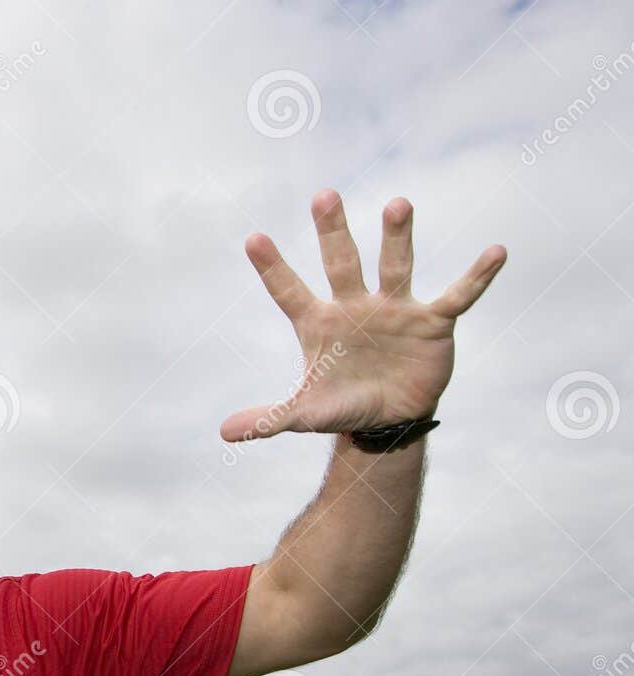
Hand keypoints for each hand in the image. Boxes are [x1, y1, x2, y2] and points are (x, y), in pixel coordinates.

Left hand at [220, 189, 506, 441]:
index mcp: (320, 323)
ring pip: (395, 267)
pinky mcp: (433, 323)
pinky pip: (458, 296)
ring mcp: (395, 310)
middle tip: (323, 196)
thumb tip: (225, 432)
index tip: (252, 238)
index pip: (289, 291)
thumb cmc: (341, 406)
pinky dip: (477, 277)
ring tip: (397, 204)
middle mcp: (356, 306)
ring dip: (396, 238)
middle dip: (333, 233)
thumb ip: (268, 419)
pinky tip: (496, 252)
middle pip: (342, 263)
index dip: (272, 268)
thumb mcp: (305, 415)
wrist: (389, 418)